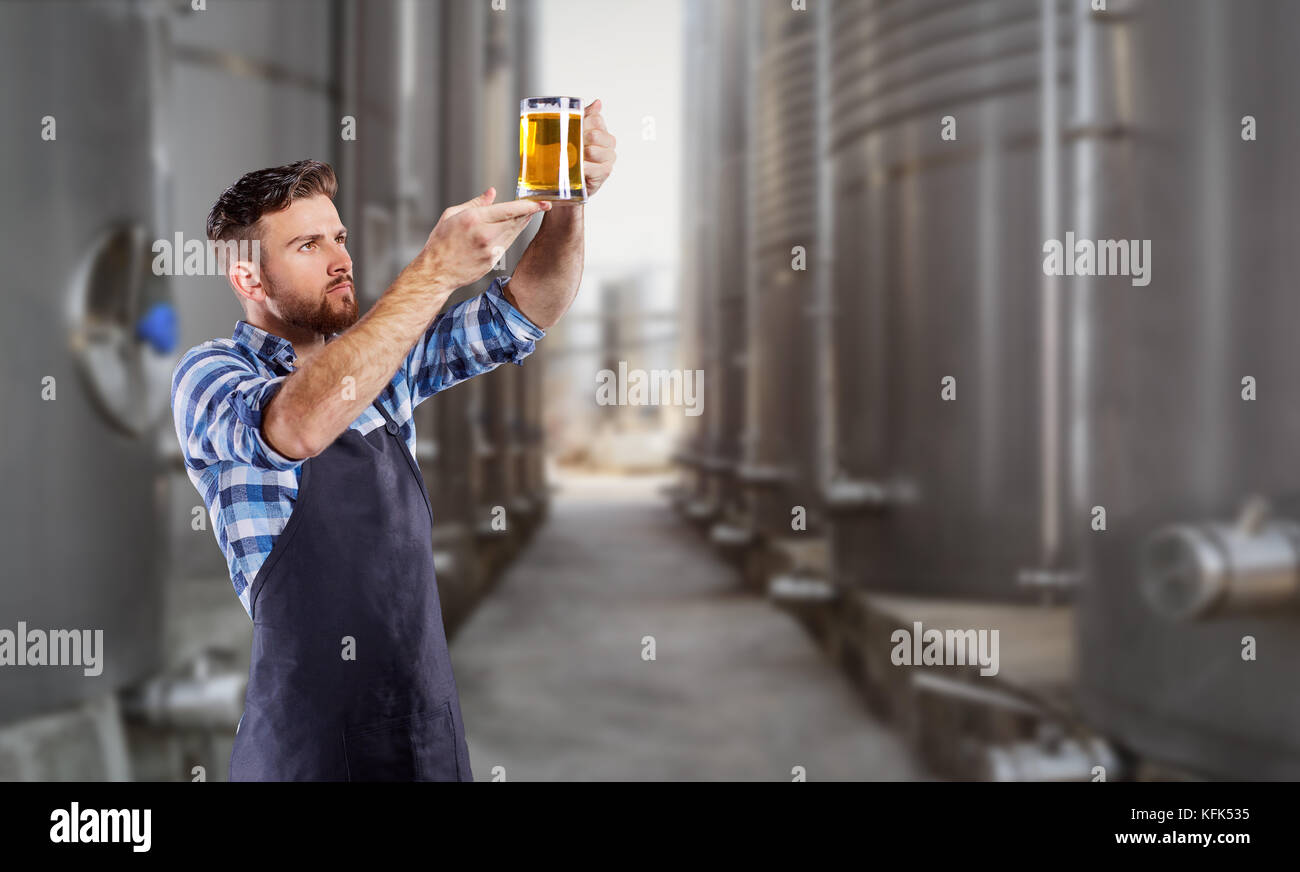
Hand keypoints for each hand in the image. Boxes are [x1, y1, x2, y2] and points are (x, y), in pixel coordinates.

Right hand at [418, 187, 548, 288]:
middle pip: (516, 221)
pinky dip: (513, 235)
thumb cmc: (440, 242)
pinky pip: (507, 244)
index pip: (509, 209)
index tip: (542, 202)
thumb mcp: (452, 215)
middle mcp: (485, 235)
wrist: (437, 272)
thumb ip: (476, 203)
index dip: (528, 205)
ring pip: (514, 233)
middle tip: (542, 205)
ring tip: (530, 214)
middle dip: (530, 212)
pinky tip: (515, 228)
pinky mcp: (493, 261)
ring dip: (523, 223)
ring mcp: (490, 250)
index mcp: (474, 220)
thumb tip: (492, 193)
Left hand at [581, 98, 616, 198]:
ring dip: (579, 155)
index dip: (582, 123)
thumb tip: (598, 102)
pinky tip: (577, 169)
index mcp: (603, 130)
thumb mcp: (576, 132)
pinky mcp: (605, 172)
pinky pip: (592, 167)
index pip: (596, 119)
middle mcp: (609, 143)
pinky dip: (582, 168)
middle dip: (580, 140)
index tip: (573, 130)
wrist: (570, 181)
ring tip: (572, 158)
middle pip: (595, 134)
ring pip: (592, 150)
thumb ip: (586, 115)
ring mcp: (609, 158)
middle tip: (571, 146)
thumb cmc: (574, 155)